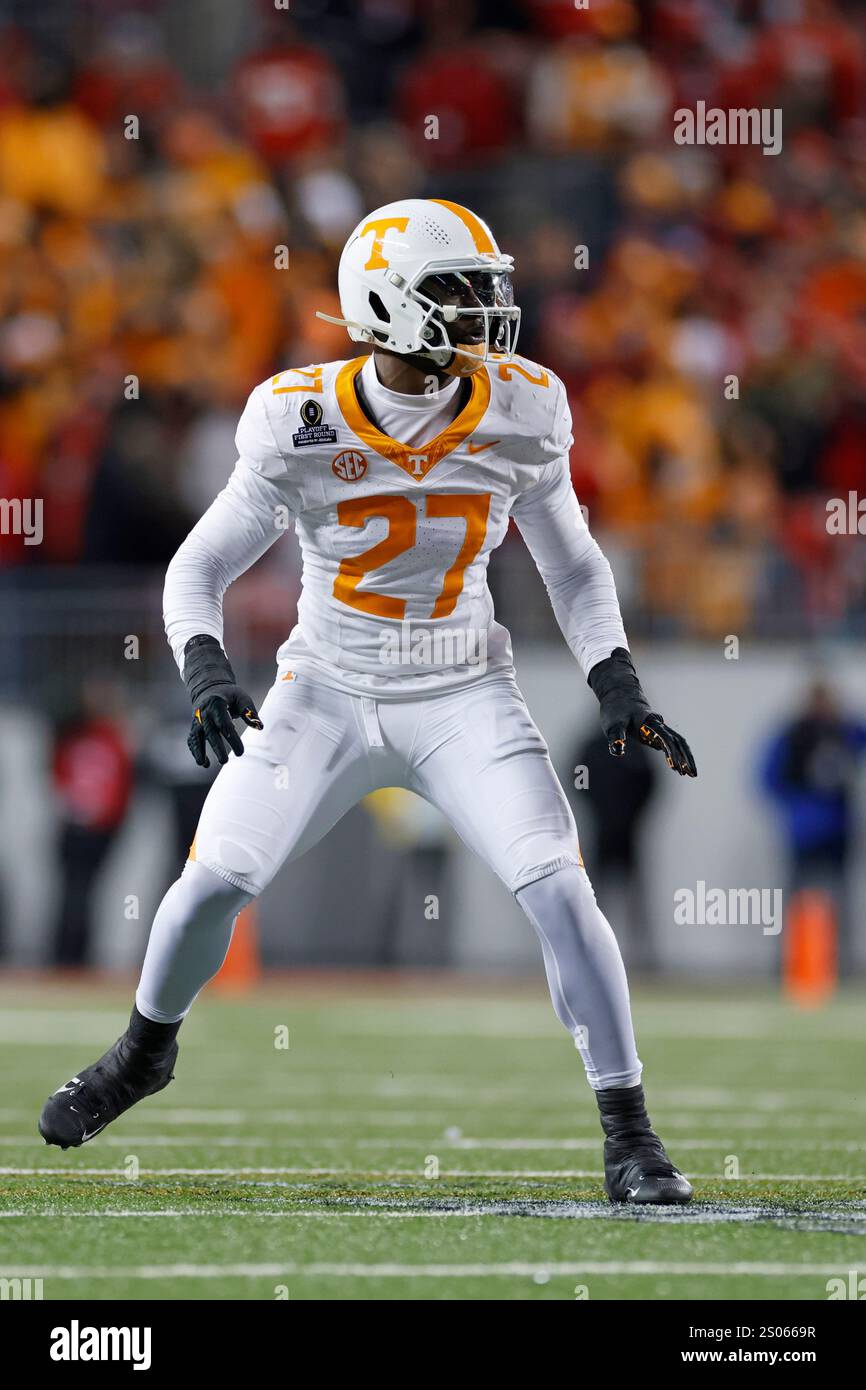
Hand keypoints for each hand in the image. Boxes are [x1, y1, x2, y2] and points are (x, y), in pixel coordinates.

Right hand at [182, 635, 262, 768]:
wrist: (209, 688)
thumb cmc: (229, 694)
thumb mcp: (241, 697)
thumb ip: (250, 711)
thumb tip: (259, 727)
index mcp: (217, 704)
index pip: (224, 724)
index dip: (232, 739)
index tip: (241, 752)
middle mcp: (204, 713)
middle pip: (210, 732)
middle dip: (216, 747)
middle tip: (224, 761)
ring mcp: (197, 720)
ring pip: (196, 736)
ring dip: (199, 750)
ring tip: (204, 764)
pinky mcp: (194, 726)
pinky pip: (192, 739)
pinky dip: (195, 751)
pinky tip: (203, 763)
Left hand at [588, 648, 696, 777]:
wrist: (621, 697)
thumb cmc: (616, 711)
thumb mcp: (612, 724)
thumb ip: (616, 736)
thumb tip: (618, 751)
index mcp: (650, 722)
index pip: (665, 738)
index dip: (672, 752)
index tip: (675, 767)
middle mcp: (659, 725)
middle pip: (679, 741)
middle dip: (686, 758)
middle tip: (693, 774)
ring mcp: (660, 729)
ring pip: (679, 743)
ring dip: (686, 758)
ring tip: (692, 775)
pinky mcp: (657, 733)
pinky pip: (672, 745)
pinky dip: (678, 756)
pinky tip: (679, 769)